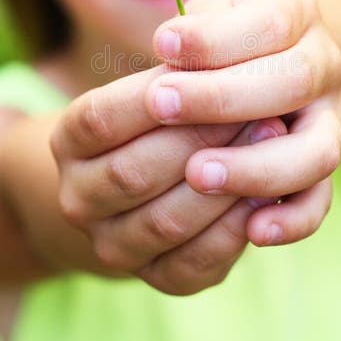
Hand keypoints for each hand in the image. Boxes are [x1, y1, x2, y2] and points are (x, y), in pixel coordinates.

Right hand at [50, 66, 287, 294]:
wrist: (151, 179)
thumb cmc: (164, 114)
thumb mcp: (159, 82)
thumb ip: (179, 73)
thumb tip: (215, 63)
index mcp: (68, 140)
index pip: (103, 117)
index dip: (159, 97)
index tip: (216, 72)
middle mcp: (78, 198)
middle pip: (133, 173)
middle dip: (202, 141)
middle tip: (262, 111)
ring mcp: (113, 244)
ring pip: (165, 222)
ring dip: (225, 186)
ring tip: (272, 148)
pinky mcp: (157, 278)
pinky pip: (193, 264)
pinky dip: (233, 231)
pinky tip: (266, 195)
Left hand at [146, 0, 340, 247]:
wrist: (273, 63)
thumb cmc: (223, 36)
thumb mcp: (212, 12)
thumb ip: (197, 30)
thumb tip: (169, 48)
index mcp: (295, 13)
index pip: (268, 22)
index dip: (214, 39)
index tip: (161, 45)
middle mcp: (325, 65)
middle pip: (292, 82)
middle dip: (221, 98)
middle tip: (161, 105)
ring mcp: (329, 122)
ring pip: (315, 152)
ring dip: (254, 165)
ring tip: (196, 172)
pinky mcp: (320, 169)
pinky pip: (320, 202)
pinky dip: (292, 220)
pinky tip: (253, 232)